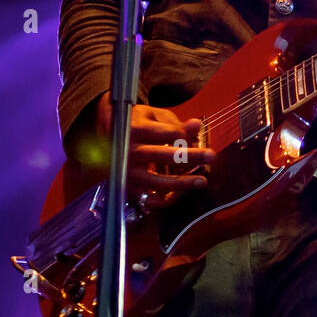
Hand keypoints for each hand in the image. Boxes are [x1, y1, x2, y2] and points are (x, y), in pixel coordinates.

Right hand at [92, 94, 215, 206]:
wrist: (105, 137)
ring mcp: (127, 172)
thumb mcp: (152, 115)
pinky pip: (148, 200)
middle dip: (190, 157)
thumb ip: (174, 122)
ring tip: (202, 181)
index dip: (186, 136)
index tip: (194, 138)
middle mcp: (129, 152)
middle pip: (164, 155)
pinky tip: (181, 194)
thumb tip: (197, 125)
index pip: (169, 133)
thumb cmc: (136, 124)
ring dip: (182, 183)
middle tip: (211, 156)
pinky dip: (165, 200)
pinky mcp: (128, 188)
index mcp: (136, 129)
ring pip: (157, 182)